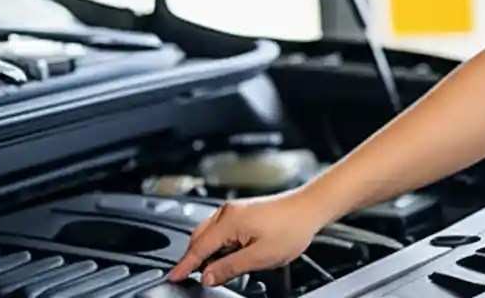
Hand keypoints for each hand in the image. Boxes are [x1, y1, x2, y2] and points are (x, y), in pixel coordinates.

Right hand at [167, 187, 331, 286]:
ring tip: (216, 269)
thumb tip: (208, 276)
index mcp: (229, 221)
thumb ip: (230, 268)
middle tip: (195, 277)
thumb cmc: (292, 227)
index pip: (198, 248)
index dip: (184, 266)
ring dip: (208, 251)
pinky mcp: (243, 211)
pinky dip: (218, 243)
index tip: (173, 277)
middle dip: (194, 259)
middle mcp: (228, 212)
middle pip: (199, 239)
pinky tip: (229, 254)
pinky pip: (220, 229)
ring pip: (209, 233)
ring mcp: (235, 210)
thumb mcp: (260, 257)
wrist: (311, 207)